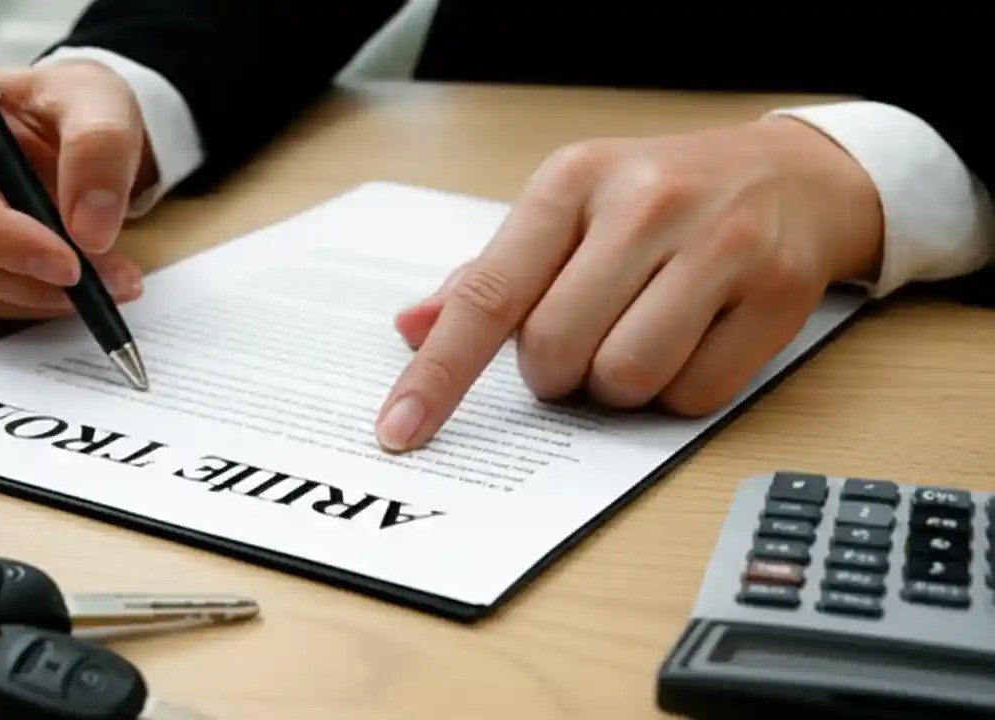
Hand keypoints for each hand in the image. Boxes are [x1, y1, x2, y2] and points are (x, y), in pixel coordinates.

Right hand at [0, 59, 153, 317]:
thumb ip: (99, 147)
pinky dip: (29, 304)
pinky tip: (77, 290)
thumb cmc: (72, 106)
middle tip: (106, 283)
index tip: (67, 263)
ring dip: (36, 296)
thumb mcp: (101, 103)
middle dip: (25, 276)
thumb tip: (89, 232)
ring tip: (109, 285)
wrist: (73, 136)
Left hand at [375, 117, 882, 451]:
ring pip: (625, 379)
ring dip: (616, 386)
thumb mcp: (567, 212)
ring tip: (639, 335)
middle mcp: (643, 203)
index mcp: (572, 181)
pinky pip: (695, 396)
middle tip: (583, 339)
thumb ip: (490, 275)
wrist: (792, 177)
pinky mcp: (777, 290)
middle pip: (554, 350)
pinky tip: (693, 339)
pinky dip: (678, 390)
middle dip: (555, 373)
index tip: (400, 430)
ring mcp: (718, 244)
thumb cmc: (659, 200)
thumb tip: (411, 330)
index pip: (487, 294)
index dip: (438, 373)